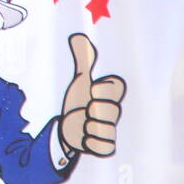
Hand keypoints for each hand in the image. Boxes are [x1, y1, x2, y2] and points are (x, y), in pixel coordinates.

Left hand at [59, 33, 125, 156]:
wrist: (67, 127)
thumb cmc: (77, 102)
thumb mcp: (80, 81)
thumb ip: (83, 60)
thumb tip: (79, 36)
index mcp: (110, 94)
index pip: (117, 87)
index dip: (102, 89)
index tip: (92, 91)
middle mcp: (114, 112)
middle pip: (111, 110)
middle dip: (93, 110)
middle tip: (86, 110)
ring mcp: (111, 129)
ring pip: (106, 129)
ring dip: (88, 127)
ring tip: (84, 123)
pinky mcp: (106, 147)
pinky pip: (105, 147)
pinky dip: (90, 143)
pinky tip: (85, 138)